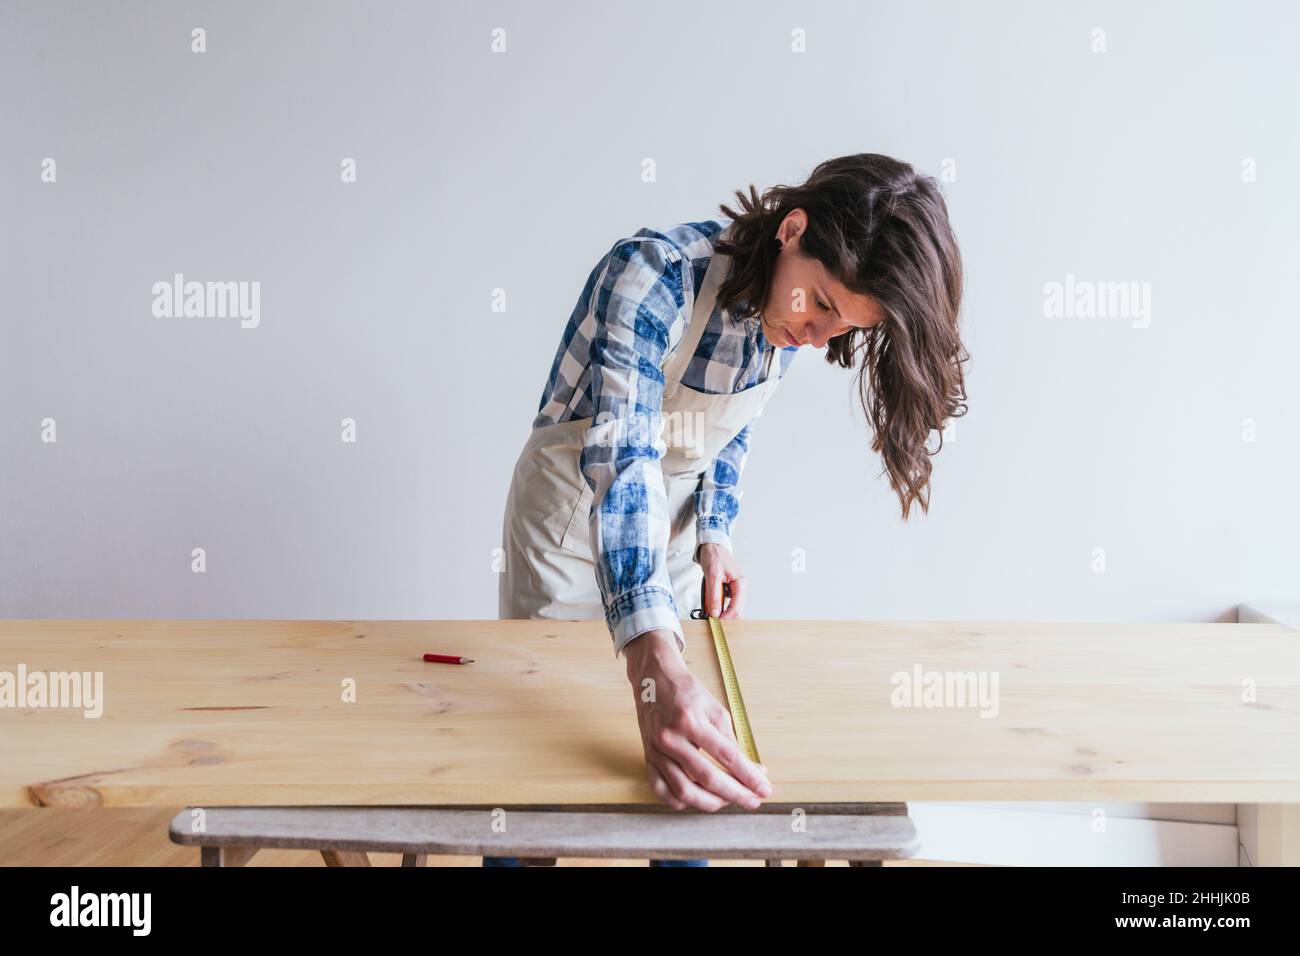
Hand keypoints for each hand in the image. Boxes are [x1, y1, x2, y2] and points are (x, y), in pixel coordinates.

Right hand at [623, 629, 772, 811]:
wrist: (654, 679)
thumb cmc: (686, 691)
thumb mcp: (715, 709)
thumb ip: (730, 740)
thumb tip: (750, 769)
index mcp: (691, 721)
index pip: (726, 756)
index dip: (748, 776)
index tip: (763, 788)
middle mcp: (671, 738)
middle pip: (707, 778)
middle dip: (736, 794)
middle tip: (753, 800)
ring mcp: (656, 751)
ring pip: (684, 791)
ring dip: (712, 802)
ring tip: (729, 801)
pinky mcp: (648, 758)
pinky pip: (662, 790)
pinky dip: (681, 801)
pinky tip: (698, 799)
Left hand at [697, 542, 746, 618]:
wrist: (712, 546)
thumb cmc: (714, 556)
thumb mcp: (712, 576)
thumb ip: (714, 596)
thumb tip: (715, 613)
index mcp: (741, 584)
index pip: (736, 608)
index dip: (725, 617)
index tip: (713, 621)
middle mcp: (742, 587)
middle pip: (736, 610)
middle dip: (724, 615)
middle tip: (710, 616)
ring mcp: (737, 588)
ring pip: (732, 607)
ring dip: (721, 609)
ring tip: (709, 606)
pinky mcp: (731, 588)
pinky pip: (728, 601)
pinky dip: (719, 604)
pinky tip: (712, 601)